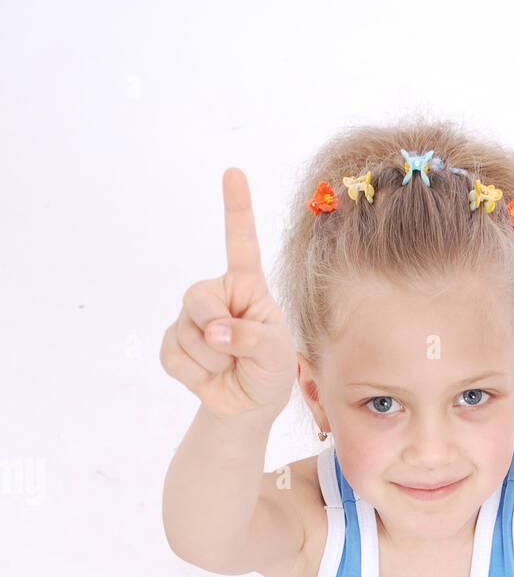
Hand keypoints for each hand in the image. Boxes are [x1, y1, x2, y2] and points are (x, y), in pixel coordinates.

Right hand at [159, 168, 296, 418]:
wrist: (249, 404)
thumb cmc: (269, 368)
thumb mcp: (275, 352)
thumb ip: (250, 336)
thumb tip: (213, 331)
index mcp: (246, 285)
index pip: (240, 243)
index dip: (236, 208)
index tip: (233, 172)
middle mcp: (216, 294)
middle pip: (198, 298)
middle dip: (217, 332)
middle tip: (237, 351)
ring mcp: (191, 318)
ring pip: (187, 333)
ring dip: (212, 359)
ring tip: (228, 365)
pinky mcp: (174, 344)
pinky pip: (175, 356)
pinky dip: (195, 374)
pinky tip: (209, 376)